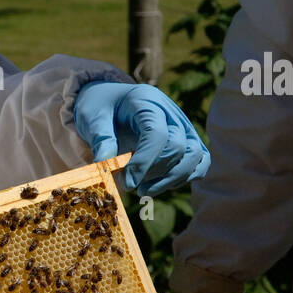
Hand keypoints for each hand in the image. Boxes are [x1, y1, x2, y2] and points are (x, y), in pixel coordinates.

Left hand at [73, 81, 210, 194]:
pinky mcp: (189, 141)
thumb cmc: (101, 109)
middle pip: (178, 147)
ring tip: (143, 190)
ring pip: (194, 157)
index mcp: (147, 103)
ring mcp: (184, 127)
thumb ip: (100, 139)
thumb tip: (103, 163)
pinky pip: (200, 162)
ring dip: (171, 180)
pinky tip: (160, 185)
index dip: (144, 162)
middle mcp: (171, 114)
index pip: (157, 134)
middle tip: (129, 185)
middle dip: (154, 173)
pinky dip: (185, 177)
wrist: (113, 102)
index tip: (127, 182)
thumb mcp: (92, 119)